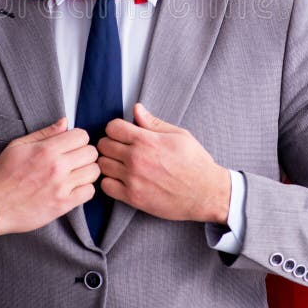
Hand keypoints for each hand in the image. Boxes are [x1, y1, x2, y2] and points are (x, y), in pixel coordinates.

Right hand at [0, 118, 99, 234]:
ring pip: (94, 172)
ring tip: (76, 173)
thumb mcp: (18, 145)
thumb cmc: (3, 175)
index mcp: (46, 150)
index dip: (78, 138)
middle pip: (91, 153)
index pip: (82, 135)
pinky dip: (85, 189)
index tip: (72, 144)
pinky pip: (89, 192)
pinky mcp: (63, 205)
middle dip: (85, 153)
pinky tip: (74, 187)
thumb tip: (64, 122)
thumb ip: (45, 133)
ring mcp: (61, 187)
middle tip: (74, 159)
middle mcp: (57, 167)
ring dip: (87, 171)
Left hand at [97, 103, 230, 223]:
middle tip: (120, 149)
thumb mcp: (178, 135)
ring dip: (109, 163)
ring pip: (102, 166)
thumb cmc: (194, 162)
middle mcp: (135, 159)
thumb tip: (136, 109)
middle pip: (103, 145)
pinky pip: (106, 187)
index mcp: (146, 140)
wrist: (205, 193)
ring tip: (120, 164)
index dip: (116, 128)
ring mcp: (132, 179)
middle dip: (110, 144)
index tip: (123, 134)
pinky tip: (121, 179)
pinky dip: (110, 182)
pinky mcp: (133, 197)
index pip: (112, 127)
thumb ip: (152, 122)